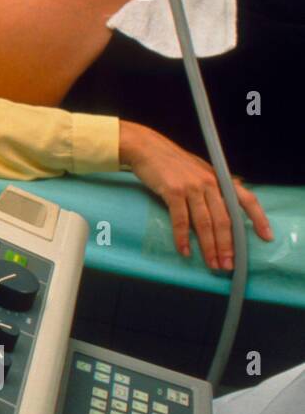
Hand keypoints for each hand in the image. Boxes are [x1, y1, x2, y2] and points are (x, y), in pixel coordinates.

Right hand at [118, 121, 272, 269]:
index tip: (266, 237)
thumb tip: (231, 197)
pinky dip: (182, 237)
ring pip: (205, 223)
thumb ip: (215, 185)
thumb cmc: (173, 162)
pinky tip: (185, 250)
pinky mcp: (173, 191)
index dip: (258, 219)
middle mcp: (210, 183)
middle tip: (228, 264)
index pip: (246, 199)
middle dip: (228, 245)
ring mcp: (192, 187)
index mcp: (220, 179)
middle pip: (224, 219)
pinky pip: (180, 219)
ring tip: (212, 264)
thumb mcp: (201, 169)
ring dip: (209, 247)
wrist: (148, 148)